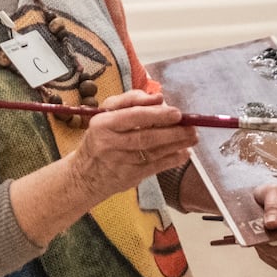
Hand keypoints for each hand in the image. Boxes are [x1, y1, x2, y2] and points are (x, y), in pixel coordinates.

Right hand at [64, 90, 198, 204]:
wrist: (84, 175)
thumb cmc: (100, 137)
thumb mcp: (106, 114)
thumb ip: (130, 101)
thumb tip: (158, 98)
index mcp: (103, 123)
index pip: (133, 116)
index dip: (157, 114)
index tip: (176, 113)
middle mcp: (109, 143)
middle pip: (145, 136)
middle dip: (172, 131)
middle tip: (191, 126)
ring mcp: (120, 162)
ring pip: (153, 152)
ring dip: (176, 145)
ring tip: (192, 137)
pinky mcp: (129, 177)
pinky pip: (154, 167)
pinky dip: (172, 160)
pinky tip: (184, 153)